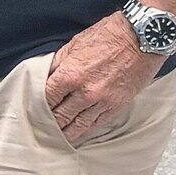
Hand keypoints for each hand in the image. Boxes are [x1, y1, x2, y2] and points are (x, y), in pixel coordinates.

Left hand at [43, 11, 159, 144]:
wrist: (142, 37)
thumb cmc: (109, 35)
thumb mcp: (75, 43)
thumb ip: (59, 62)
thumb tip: (46, 75)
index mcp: (70, 75)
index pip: (46, 98)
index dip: (37, 105)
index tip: (32, 110)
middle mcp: (84, 93)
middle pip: (59, 116)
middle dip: (48, 123)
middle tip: (39, 128)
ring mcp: (102, 102)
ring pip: (78, 125)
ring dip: (64, 132)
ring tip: (54, 138)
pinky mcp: (117, 106)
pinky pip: (97, 124)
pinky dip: (85, 131)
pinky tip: (77, 135)